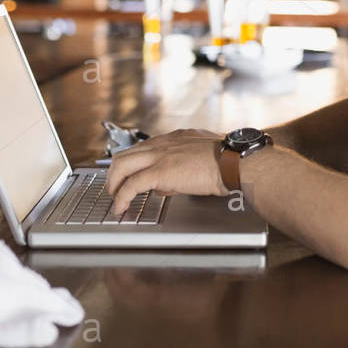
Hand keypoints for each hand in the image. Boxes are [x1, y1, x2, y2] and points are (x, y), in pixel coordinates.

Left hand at [105, 128, 226, 214]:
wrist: (233, 162)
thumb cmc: (226, 161)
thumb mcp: (200, 156)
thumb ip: (181, 165)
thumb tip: (168, 184)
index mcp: (173, 139)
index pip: (142, 149)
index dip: (131, 164)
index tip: (128, 176)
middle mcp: (162, 144)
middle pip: (124, 154)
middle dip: (114, 174)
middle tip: (114, 188)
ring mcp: (159, 156)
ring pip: (121, 165)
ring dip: (113, 184)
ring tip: (115, 199)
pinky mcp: (160, 172)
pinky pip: (131, 185)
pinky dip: (121, 198)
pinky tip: (120, 207)